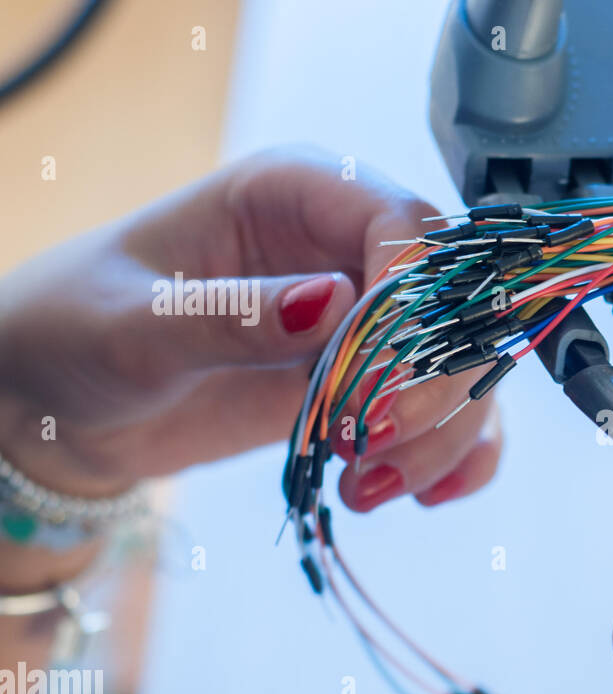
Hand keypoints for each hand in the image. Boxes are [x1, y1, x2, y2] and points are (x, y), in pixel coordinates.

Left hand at [0, 149, 501, 512]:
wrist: (63, 404)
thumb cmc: (74, 332)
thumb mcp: (128, 325)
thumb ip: (227, 315)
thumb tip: (331, 302)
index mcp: (293, 192)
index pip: (401, 227)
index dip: (412, 306)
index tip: (376, 390)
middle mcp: (346, 246)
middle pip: (453, 303)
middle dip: (434, 386)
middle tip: (374, 449)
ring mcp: (368, 319)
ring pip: (463, 366)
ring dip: (442, 435)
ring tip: (368, 486)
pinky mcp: (373, 383)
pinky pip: (451, 414)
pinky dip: (457, 457)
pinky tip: (427, 496)